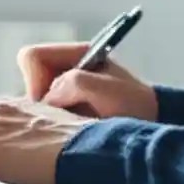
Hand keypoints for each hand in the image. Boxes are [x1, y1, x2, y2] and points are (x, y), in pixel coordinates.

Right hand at [18, 43, 158, 120]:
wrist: (152, 129)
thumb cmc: (137, 106)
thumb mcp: (108, 91)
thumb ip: (74, 84)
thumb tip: (48, 98)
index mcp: (77, 54)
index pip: (33, 57)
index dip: (35, 79)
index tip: (53, 101)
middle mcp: (67, 68)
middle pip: (30, 79)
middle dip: (42, 100)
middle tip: (64, 117)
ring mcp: (65, 90)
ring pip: (35, 101)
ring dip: (50, 114)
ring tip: (75, 124)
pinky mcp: (65, 110)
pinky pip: (44, 115)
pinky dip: (54, 124)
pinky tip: (74, 129)